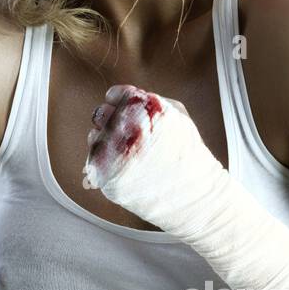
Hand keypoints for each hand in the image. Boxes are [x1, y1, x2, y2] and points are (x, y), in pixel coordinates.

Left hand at [81, 84, 214, 231]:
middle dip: (111, 121)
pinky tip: (126, 168)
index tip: (125, 112)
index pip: (114, 95)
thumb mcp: (176, 114)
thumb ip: (148, 99)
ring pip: (94, 138)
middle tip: (128, 135)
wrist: (194, 194)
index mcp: (142, 109)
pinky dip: (105, 163)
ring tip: (131, 154)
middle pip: (100, 114)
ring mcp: (112, 152)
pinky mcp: (105, 176)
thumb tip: (121, 96)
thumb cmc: (186, 153)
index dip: (119, 102)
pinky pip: (94, 162)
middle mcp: (124, 128)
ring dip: (107, 142)